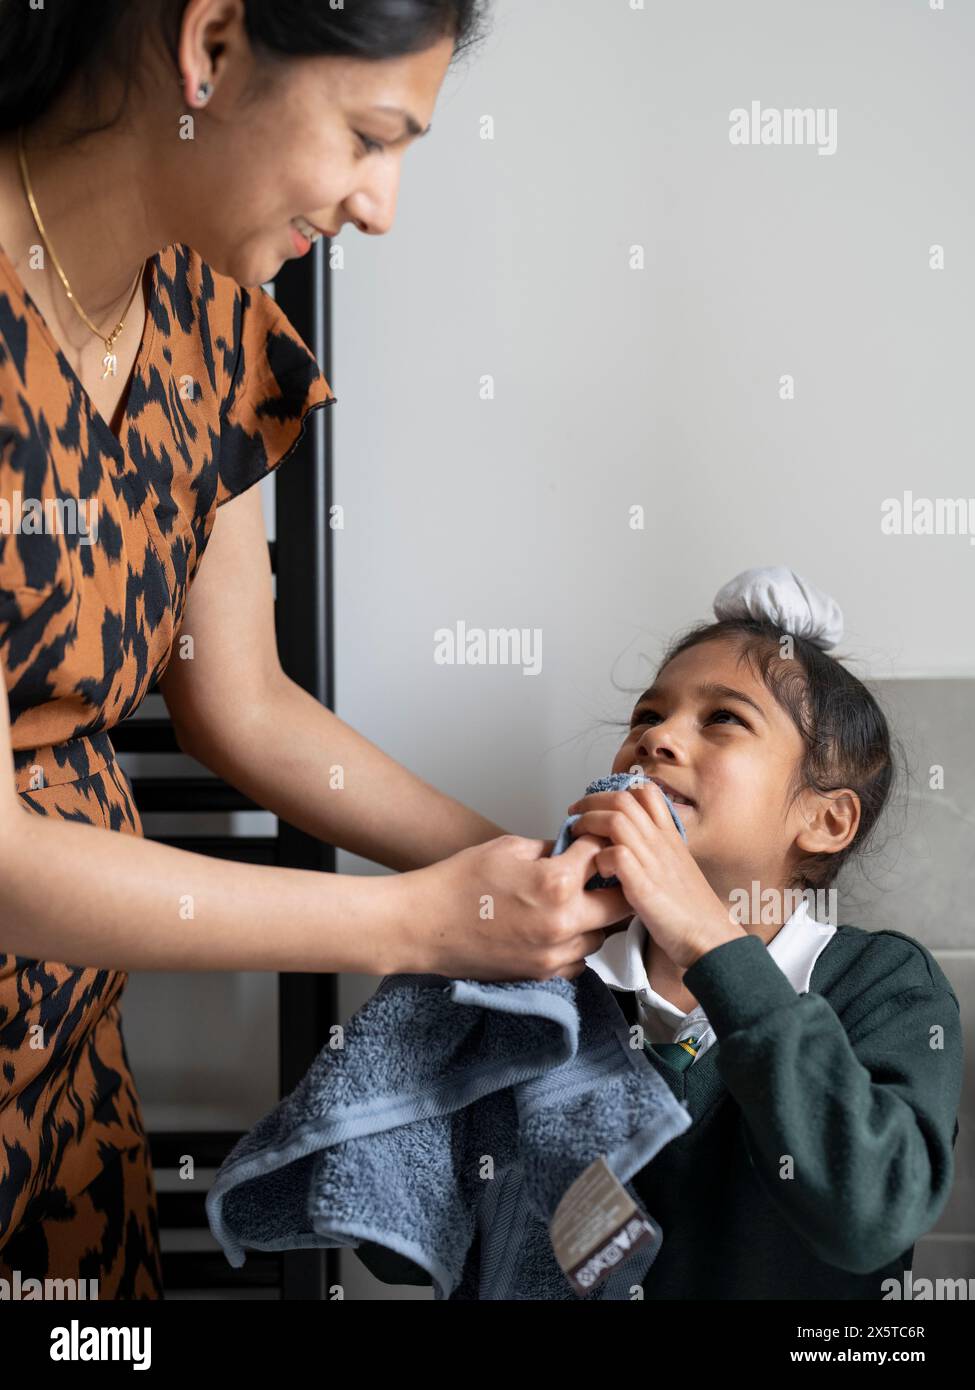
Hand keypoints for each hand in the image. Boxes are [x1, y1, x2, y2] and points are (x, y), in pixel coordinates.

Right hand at [395, 831, 632, 981]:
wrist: (423, 925)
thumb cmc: (457, 883)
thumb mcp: (507, 847)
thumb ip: (548, 848)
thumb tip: (571, 851)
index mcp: (556, 883)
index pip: (601, 855)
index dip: (599, 842)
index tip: (593, 841)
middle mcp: (563, 922)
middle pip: (619, 904)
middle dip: (614, 885)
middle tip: (601, 874)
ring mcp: (554, 953)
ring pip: (602, 936)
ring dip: (597, 918)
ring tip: (577, 902)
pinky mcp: (542, 973)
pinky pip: (579, 961)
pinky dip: (577, 945)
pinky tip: (559, 929)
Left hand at [565, 783, 744, 968]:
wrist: (711, 939)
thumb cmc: (693, 913)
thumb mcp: (676, 871)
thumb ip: (655, 856)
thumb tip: (626, 851)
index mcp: (670, 838)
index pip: (646, 793)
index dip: (616, 792)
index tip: (597, 806)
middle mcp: (661, 843)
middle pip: (623, 799)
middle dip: (591, 802)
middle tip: (574, 815)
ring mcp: (653, 862)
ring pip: (616, 819)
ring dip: (589, 824)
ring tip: (576, 839)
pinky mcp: (644, 887)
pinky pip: (616, 854)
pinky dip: (600, 857)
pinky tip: (597, 870)